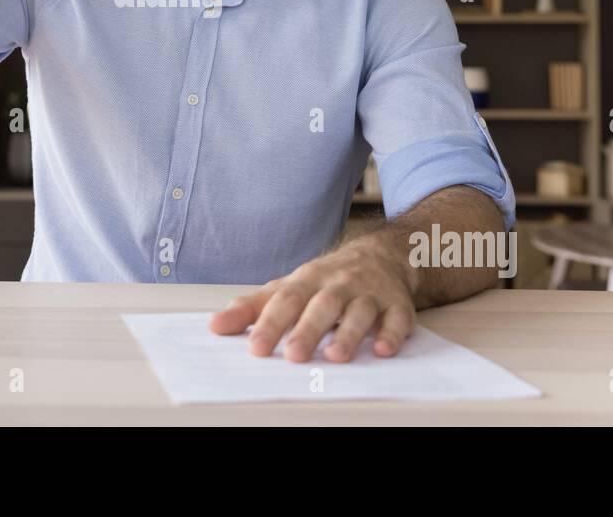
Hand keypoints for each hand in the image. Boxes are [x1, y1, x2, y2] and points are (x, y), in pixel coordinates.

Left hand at [208, 239, 417, 362]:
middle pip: (322, 305)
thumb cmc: (326, 280)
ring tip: (335, 357)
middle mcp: (338, 284)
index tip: (256, 348)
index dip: (270, 323)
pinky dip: (392, 333)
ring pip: (359, 311)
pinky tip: (383, 349)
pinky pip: (398, 318)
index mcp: (307, 280)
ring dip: (348, 334)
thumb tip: (215, 326)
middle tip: (294, 355)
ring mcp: (369, 293)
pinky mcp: (397, 304)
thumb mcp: (288, 287)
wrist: (381, 255)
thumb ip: (252, 307)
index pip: (286, 300)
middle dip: (308, 330)